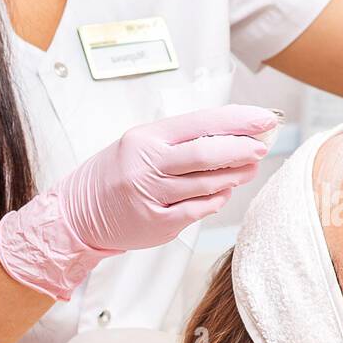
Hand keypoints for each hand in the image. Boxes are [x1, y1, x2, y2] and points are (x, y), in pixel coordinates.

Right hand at [0, 104, 276, 299]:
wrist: (78, 213)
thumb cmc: (117, 173)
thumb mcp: (141, 144)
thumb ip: (182, 140)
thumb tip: (233, 134)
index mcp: (146, 138)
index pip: (200, 123)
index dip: (237, 120)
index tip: (264, 119)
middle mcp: (147, 165)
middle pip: (205, 154)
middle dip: (241, 149)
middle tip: (262, 147)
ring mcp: (151, 196)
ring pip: (206, 184)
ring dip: (235, 175)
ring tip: (250, 168)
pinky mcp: (156, 223)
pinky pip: (197, 210)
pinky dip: (217, 199)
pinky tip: (225, 192)